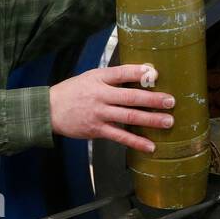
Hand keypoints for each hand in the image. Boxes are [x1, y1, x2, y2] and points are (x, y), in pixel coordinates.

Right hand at [49, 64, 174, 152]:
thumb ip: (112, 77)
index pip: (121, 73)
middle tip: (171, 101)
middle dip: (152, 99)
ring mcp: (98, 113)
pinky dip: (135, 141)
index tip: (155, 73)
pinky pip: (119, 136)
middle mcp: (99, 95)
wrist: (48, 110)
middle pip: (130, 97)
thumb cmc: (72, 92)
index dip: (138, 73)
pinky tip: (150, 146)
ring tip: (168, 121)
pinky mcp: (96, 130)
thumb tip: (141, 74)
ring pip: (128, 116)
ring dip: (150, 120)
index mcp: (98, 78)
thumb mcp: (89, 78)